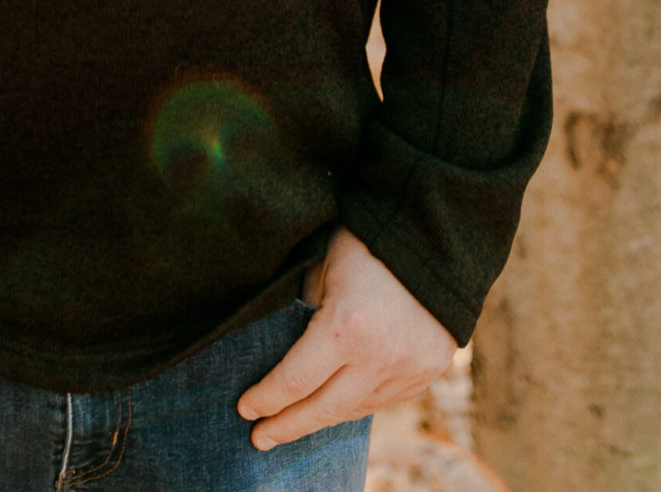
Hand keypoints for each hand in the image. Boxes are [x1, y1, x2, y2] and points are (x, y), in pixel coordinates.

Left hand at [237, 226, 456, 450]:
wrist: (436, 242)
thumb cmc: (368, 241)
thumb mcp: (324, 265)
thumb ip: (304, 308)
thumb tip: (286, 342)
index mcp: (345, 328)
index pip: (294, 381)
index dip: (266, 399)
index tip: (244, 408)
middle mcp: (378, 360)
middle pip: (323, 411)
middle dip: (286, 427)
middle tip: (259, 439)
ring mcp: (406, 372)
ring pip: (354, 410)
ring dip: (320, 419)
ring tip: (293, 424)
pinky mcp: (426, 374)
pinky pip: (382, 400)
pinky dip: (354, 405)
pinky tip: (334, 406)